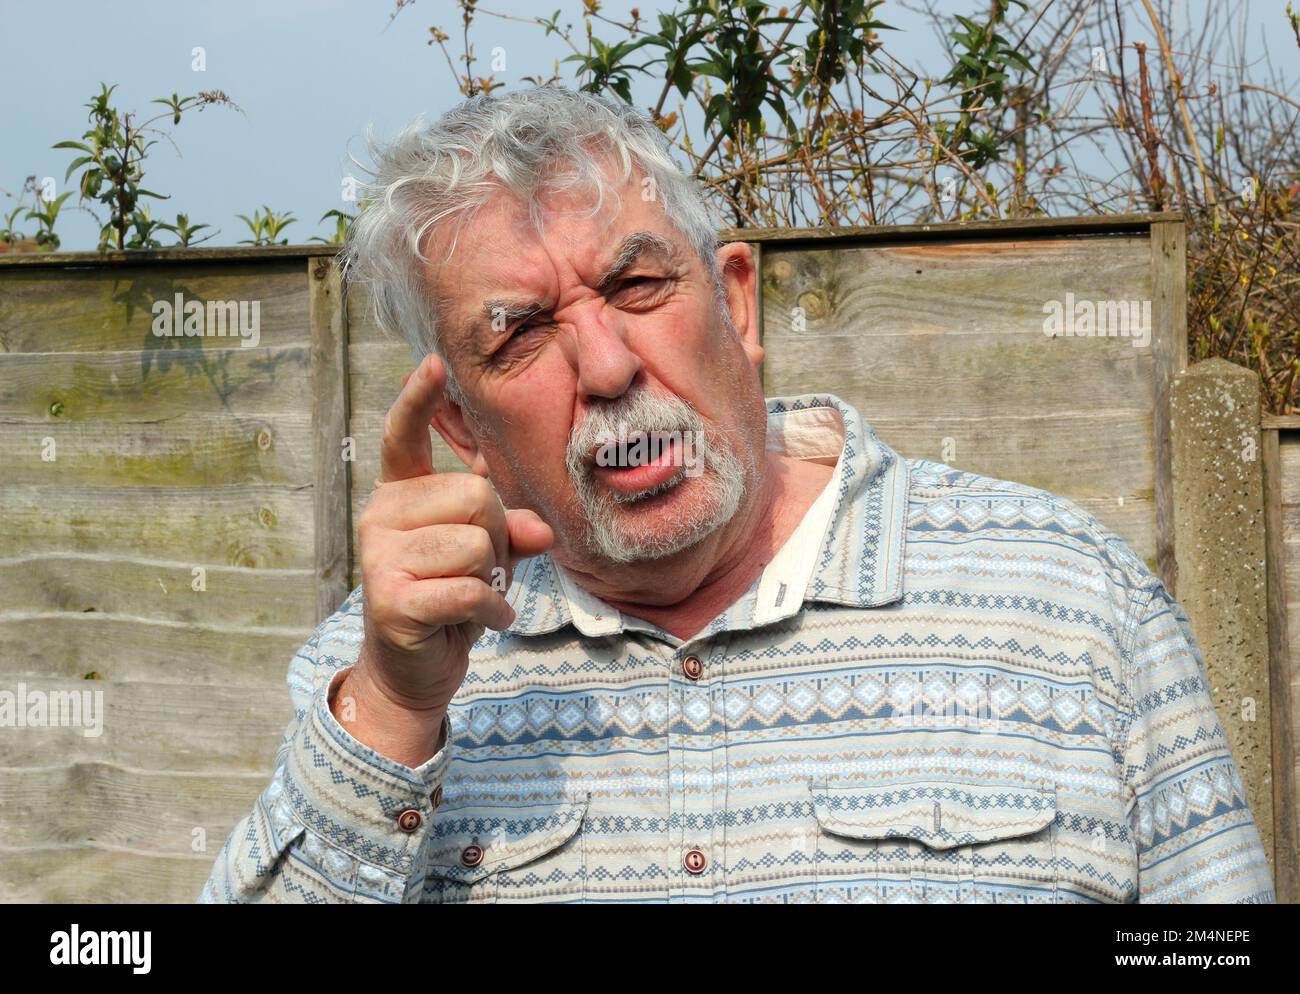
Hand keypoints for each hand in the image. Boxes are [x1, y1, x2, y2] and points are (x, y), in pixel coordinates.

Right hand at [344, 354, 552, 747]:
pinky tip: (483, 623)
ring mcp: (380, 558)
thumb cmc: (451, 600)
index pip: (403, 436)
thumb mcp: (489, 556)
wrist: (413, 672)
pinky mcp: (391, 600)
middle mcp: (381, 516)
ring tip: (477, 598)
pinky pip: (471, 591)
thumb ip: (512, 529)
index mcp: (402, 494)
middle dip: (499, 536)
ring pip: (477, 545)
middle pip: (475, 497)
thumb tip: (539, 528)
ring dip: (496, 580)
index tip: (432, 362)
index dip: (418, 399)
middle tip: (484, 569)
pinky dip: (493, 612)